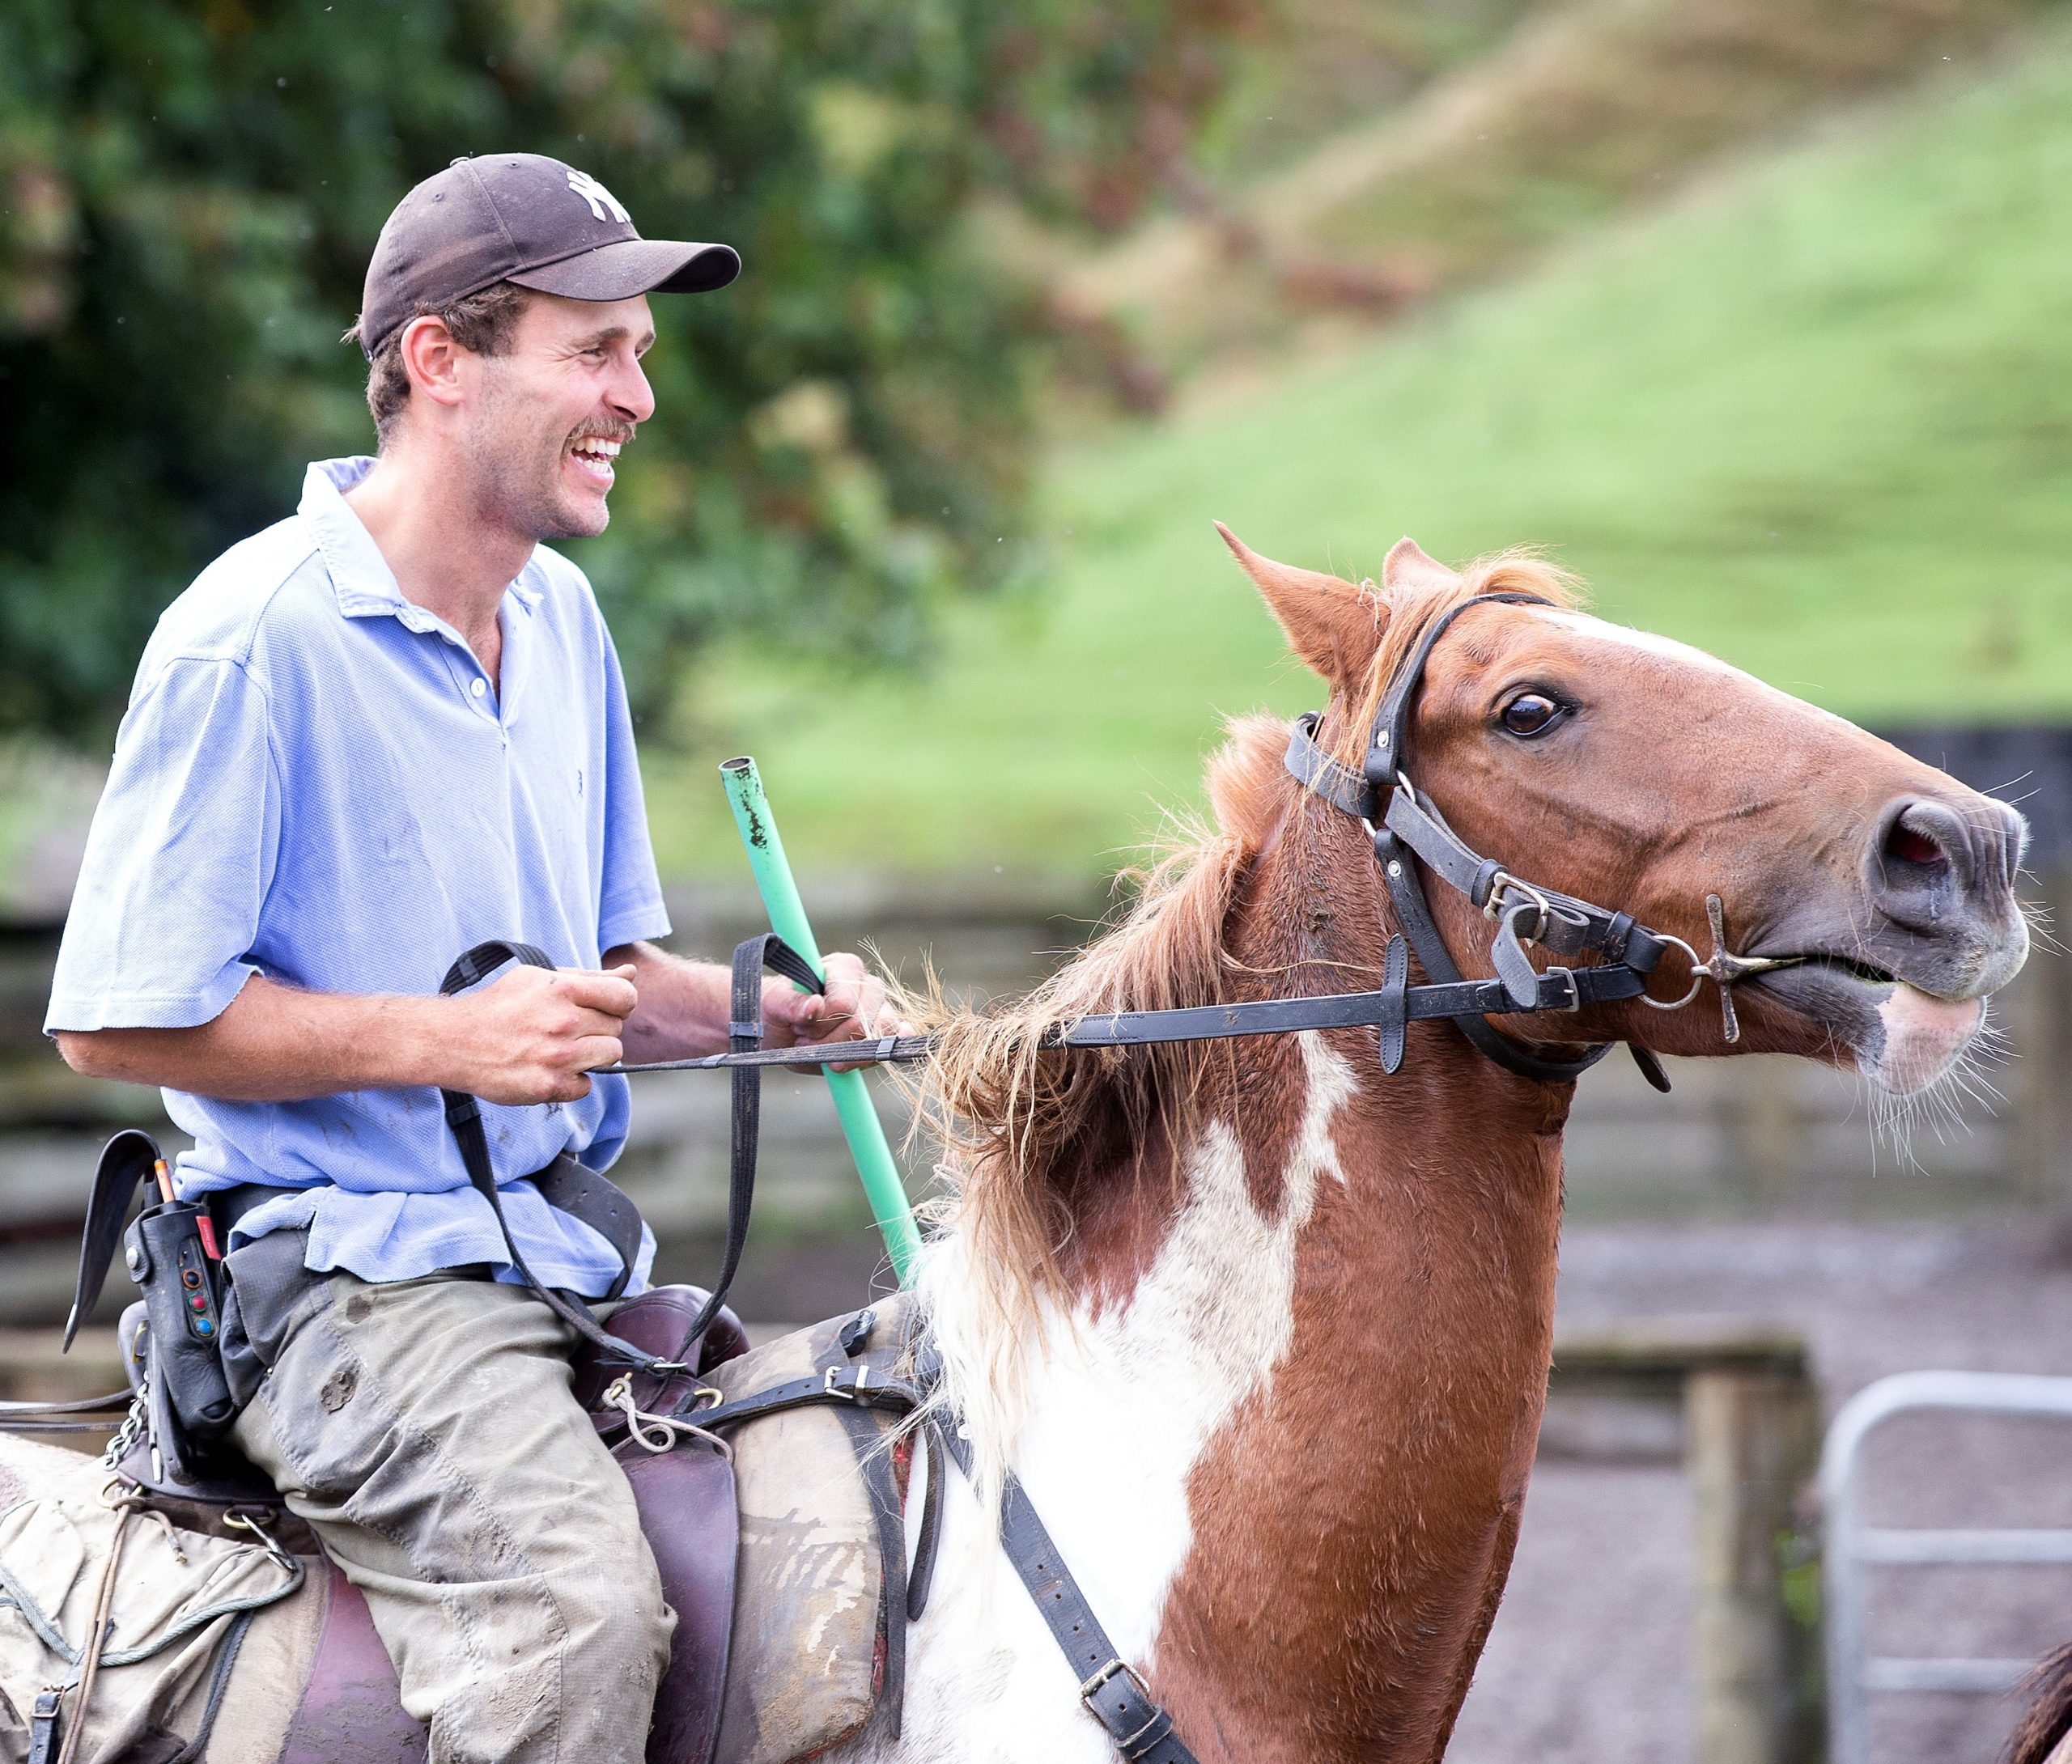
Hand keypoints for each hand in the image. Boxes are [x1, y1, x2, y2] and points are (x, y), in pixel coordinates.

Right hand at [439, 964, 636, 1103]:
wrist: (455, 1041)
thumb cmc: (501, 1006)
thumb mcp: (541, 979)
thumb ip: (590, 977)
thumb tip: (631, 974)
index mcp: (564, 990)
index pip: (625, 997)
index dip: (619, 1003)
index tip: (604, 1008)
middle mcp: (564, 1023)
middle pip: (616, 1028)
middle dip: (598, 1029)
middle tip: (567, 1030)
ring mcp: (558, 1057)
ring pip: (610, 1056)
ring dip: (592, 1055)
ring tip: (562, 1049)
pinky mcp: (549, 1086)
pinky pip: (587, 1086)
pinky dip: (574, 1081)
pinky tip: (551, 1069)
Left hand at [759, 951, 909, 1071]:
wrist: (781, 1034)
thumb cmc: (775, 1011)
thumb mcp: (772, 1005)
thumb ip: (790, 1002)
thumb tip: (814, 1005)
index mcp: (843, 968)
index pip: (843, 1003)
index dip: (821, 1024)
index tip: (799, 1029)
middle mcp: (867, 984)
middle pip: (860, 1024)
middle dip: (830, 1042)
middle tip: (807, 1041)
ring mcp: (881, 1008)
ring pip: (880, 1035)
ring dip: (847, 1053)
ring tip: (822, 1049)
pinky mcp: (886, 1032)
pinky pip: (897, 1040)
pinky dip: (882, 1051)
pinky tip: (867, 1057)